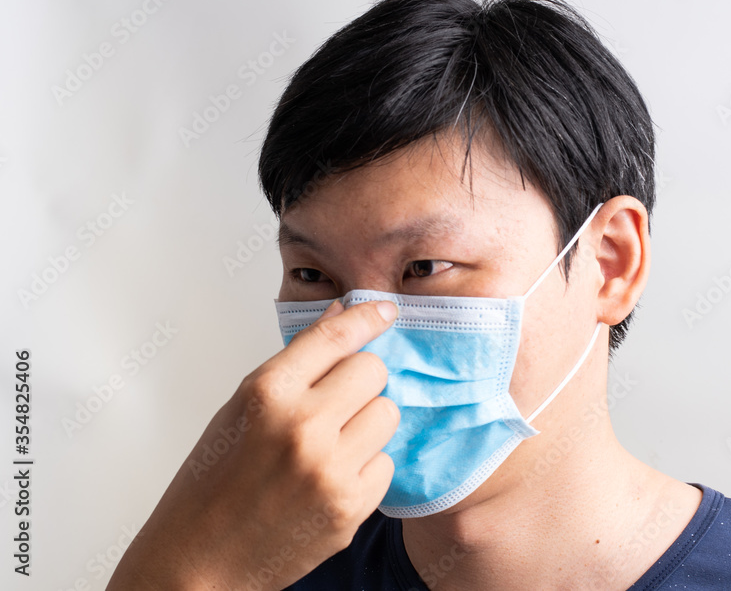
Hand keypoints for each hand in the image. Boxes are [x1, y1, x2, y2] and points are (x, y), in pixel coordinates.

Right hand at [108, 299, 399, 589]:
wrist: (199, 563)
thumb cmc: (212, 482)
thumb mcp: (240, 408)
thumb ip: (296, 361)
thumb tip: (340, 314)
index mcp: (267, 393)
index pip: (336, 336)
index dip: (366, 317)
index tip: (384, 311)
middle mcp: (302, 427)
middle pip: (374, 371)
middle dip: (359, 382)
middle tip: (334, 403)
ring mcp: (330, 470)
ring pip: (388, 413)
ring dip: (367, 423)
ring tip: (331, 444)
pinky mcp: (350, 508)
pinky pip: (386, 462)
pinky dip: (366, 467)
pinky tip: (331, 479)